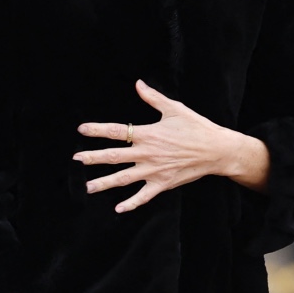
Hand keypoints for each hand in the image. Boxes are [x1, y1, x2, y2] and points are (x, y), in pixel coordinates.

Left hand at [75, 78, 269, 211]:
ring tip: (88, 187)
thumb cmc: (196, 127)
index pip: (116, 131)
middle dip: (93, 158)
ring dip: (105, 183)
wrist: (217, 150)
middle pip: (115, 156)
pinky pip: (144, 196)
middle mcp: (147, 153)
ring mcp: (154, 170)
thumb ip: (153, 97)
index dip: (97, 130)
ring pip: (124, 178)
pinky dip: (132, 203)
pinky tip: (118, 208)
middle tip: (76, 159)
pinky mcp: (163, 184)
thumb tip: (138, 84)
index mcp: (148, 134)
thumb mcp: (174, 108)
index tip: (81, 130)